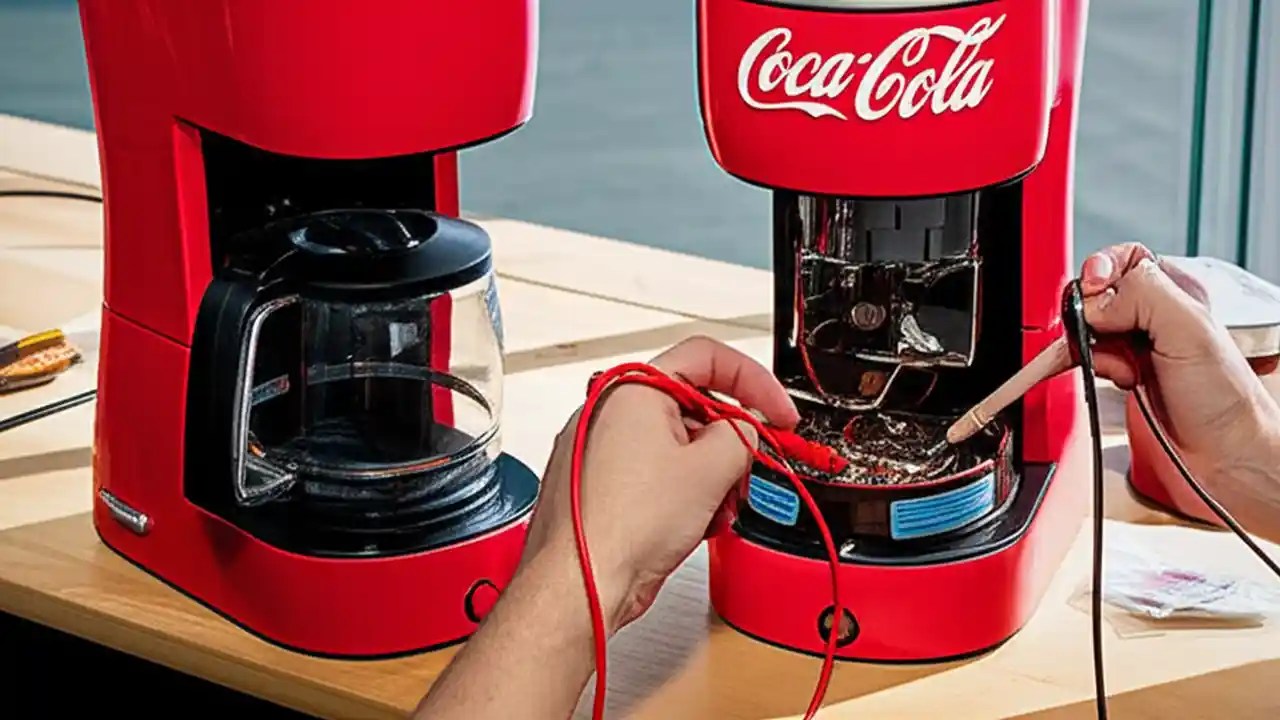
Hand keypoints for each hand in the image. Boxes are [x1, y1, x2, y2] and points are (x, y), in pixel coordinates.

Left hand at [522, 335, 798, 631]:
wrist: (579, 586)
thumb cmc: (621, 528)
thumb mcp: (711, 470)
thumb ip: (745, 435)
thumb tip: (751, 429)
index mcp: (633, 389)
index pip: (707, 357)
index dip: (753, 382)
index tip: (777, 411)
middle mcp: (609, 411)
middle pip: (694, 407)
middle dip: (730, 442)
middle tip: (751, 467)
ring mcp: (599, 449)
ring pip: (676, 446)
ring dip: (708, 476)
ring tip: (715, 508)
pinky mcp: (599, 485)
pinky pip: (654, 474)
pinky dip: (681, 494)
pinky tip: (691, 523)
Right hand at [1079, 243, 1279, 533]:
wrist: (1224, 456)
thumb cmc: (1226, 400)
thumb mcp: (1190, 331)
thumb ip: (1143, 298)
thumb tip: (1096, 300)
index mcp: (1175, 293)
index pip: (1125, 259)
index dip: (1103, 268)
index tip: (1094, 288)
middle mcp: (1153, 316)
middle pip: (1096, 294)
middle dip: (1090, 313)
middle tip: (1099, 331)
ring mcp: (1135, 346)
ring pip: (1086, 328)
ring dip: (1088, 345)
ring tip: (1115, 364)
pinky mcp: (1120, 374)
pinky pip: (1085, 358)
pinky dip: (1085, 367)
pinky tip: (1111, 377)